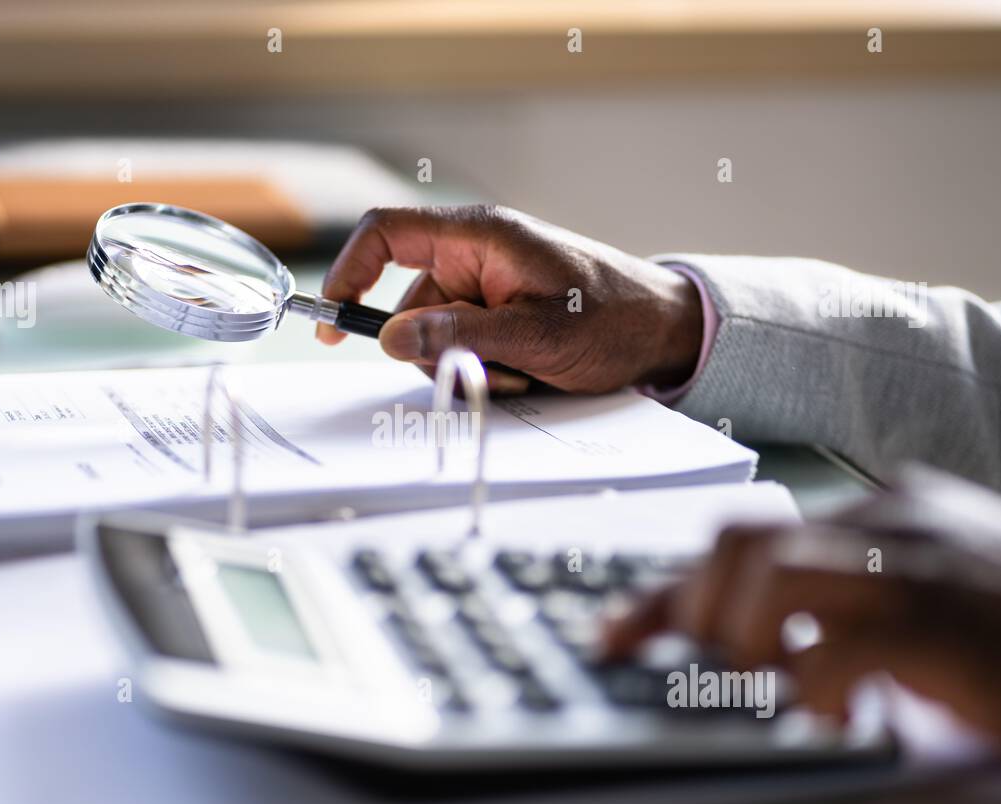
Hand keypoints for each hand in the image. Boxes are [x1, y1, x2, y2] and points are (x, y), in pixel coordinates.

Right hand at [319, 205, 703, 393]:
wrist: (666, 331)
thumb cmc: (614, 320)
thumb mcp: (534, 336)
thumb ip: (459, 335)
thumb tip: (389, 338)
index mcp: (480, 236)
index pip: (386, 232)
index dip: (349, 271)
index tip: (334, 322)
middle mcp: (477, 253)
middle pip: (408, 301)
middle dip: (433, 348)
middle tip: (483, 374)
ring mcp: (488, 282)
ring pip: (434, 331)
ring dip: (465, 363)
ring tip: (522, 373)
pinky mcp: (498, 309)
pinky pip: (463, 342)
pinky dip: (483, 367)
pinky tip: (524, 373)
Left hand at [602, 469, 1000, 755]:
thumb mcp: (922, 603)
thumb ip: (841, 609)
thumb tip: (748, 650)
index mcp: (879, 515)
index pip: (739, 537)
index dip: (663, 591)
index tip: (612, 634)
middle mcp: (890, 521)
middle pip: (737, 542)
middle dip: (690, 610)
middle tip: (700, 667)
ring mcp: (919, 561)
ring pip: (771, 573)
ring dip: (742, 639)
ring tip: (766, 685)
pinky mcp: (949, 618)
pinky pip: (844, 644)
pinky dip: (816, 686)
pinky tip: (836, 714)